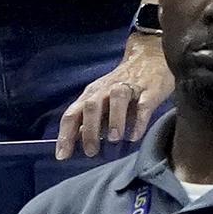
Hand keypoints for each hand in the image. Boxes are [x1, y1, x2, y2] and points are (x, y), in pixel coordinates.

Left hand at [56, 33, 171, 159]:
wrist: (150, 57)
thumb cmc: (122, 84)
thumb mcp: (101, 99)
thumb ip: (89, 118)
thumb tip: (76, 139)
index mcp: (91, 95)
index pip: (72, 115)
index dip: (65, 135)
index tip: (62, 156)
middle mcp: (106, 90)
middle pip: (91, 107)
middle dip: (89, 130)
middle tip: (91, 152)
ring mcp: (128, 88)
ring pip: (117, 101)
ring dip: (113, 121)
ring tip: (113, 139)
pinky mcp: (150, 90)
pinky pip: (143, 105)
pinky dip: (138, 120)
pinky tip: (134, 136)